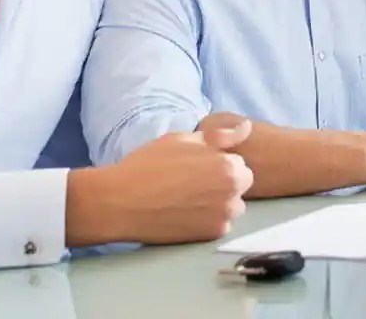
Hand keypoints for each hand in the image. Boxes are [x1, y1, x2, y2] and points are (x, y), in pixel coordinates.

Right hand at [66, 119, 253, 245]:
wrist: (120, 201)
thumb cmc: (149, 165)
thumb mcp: (183, 138)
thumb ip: (218, 136)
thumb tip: (245, 128)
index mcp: (229, 167)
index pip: (240, 165)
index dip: (220, 164)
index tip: (200, 166)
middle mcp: (232, 194)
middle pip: (239, 187)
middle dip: (223, 184)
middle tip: (192, 183)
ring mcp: (222, 218)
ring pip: (230, 207)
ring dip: (217, 203)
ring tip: (187, 198)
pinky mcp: (210, 236)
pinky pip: (218, 224)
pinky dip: (206, 220)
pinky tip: (184, 212)